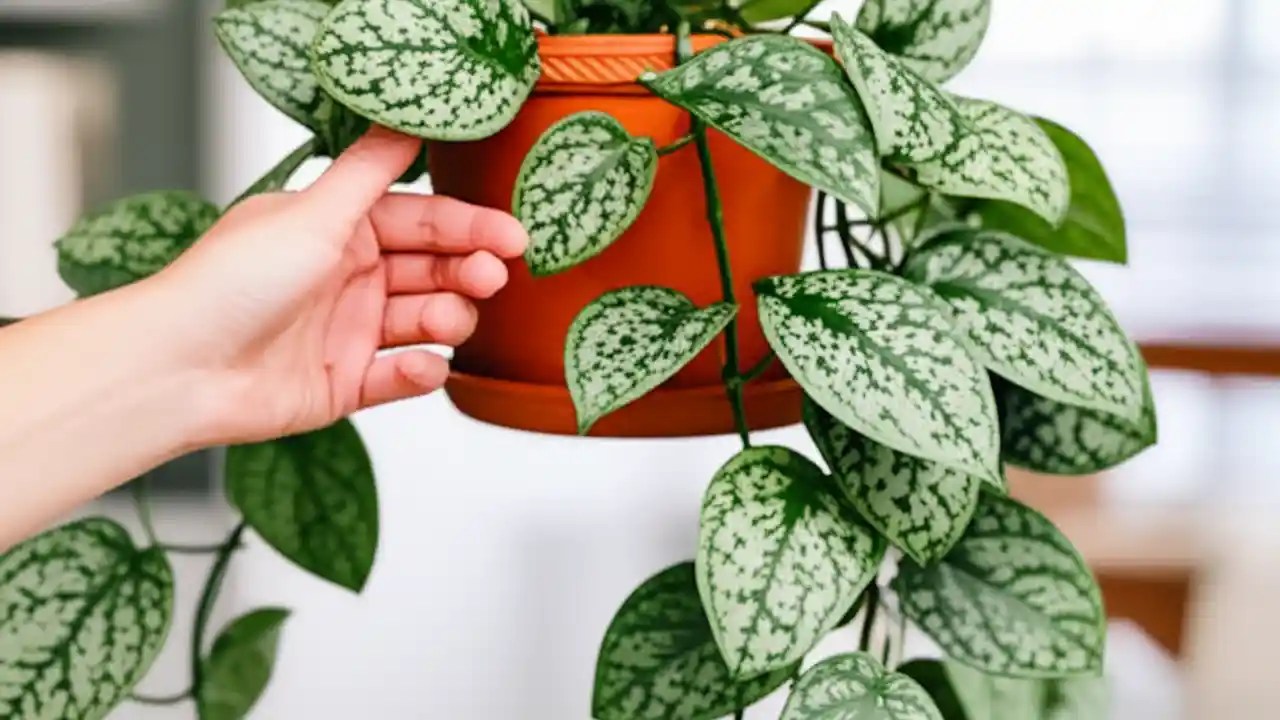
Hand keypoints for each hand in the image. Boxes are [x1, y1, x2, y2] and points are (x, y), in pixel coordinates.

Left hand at [159, 127, 526, 444]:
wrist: (181, 369)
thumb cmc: (233, 283)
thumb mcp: (312, 214)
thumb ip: (369, 172)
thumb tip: (406, 121)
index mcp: (338, 231)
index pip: (421, 222)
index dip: (470, 227)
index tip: (513, 236)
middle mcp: (348, 278)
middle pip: (432, 270)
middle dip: (469, 272)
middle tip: (492, 277)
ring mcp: (349, 332)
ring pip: (425, 322)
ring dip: (448, 319)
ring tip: (447, 322)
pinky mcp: (346, 383)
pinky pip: (401, 376)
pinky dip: (422, 372)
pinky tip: (428, 366)